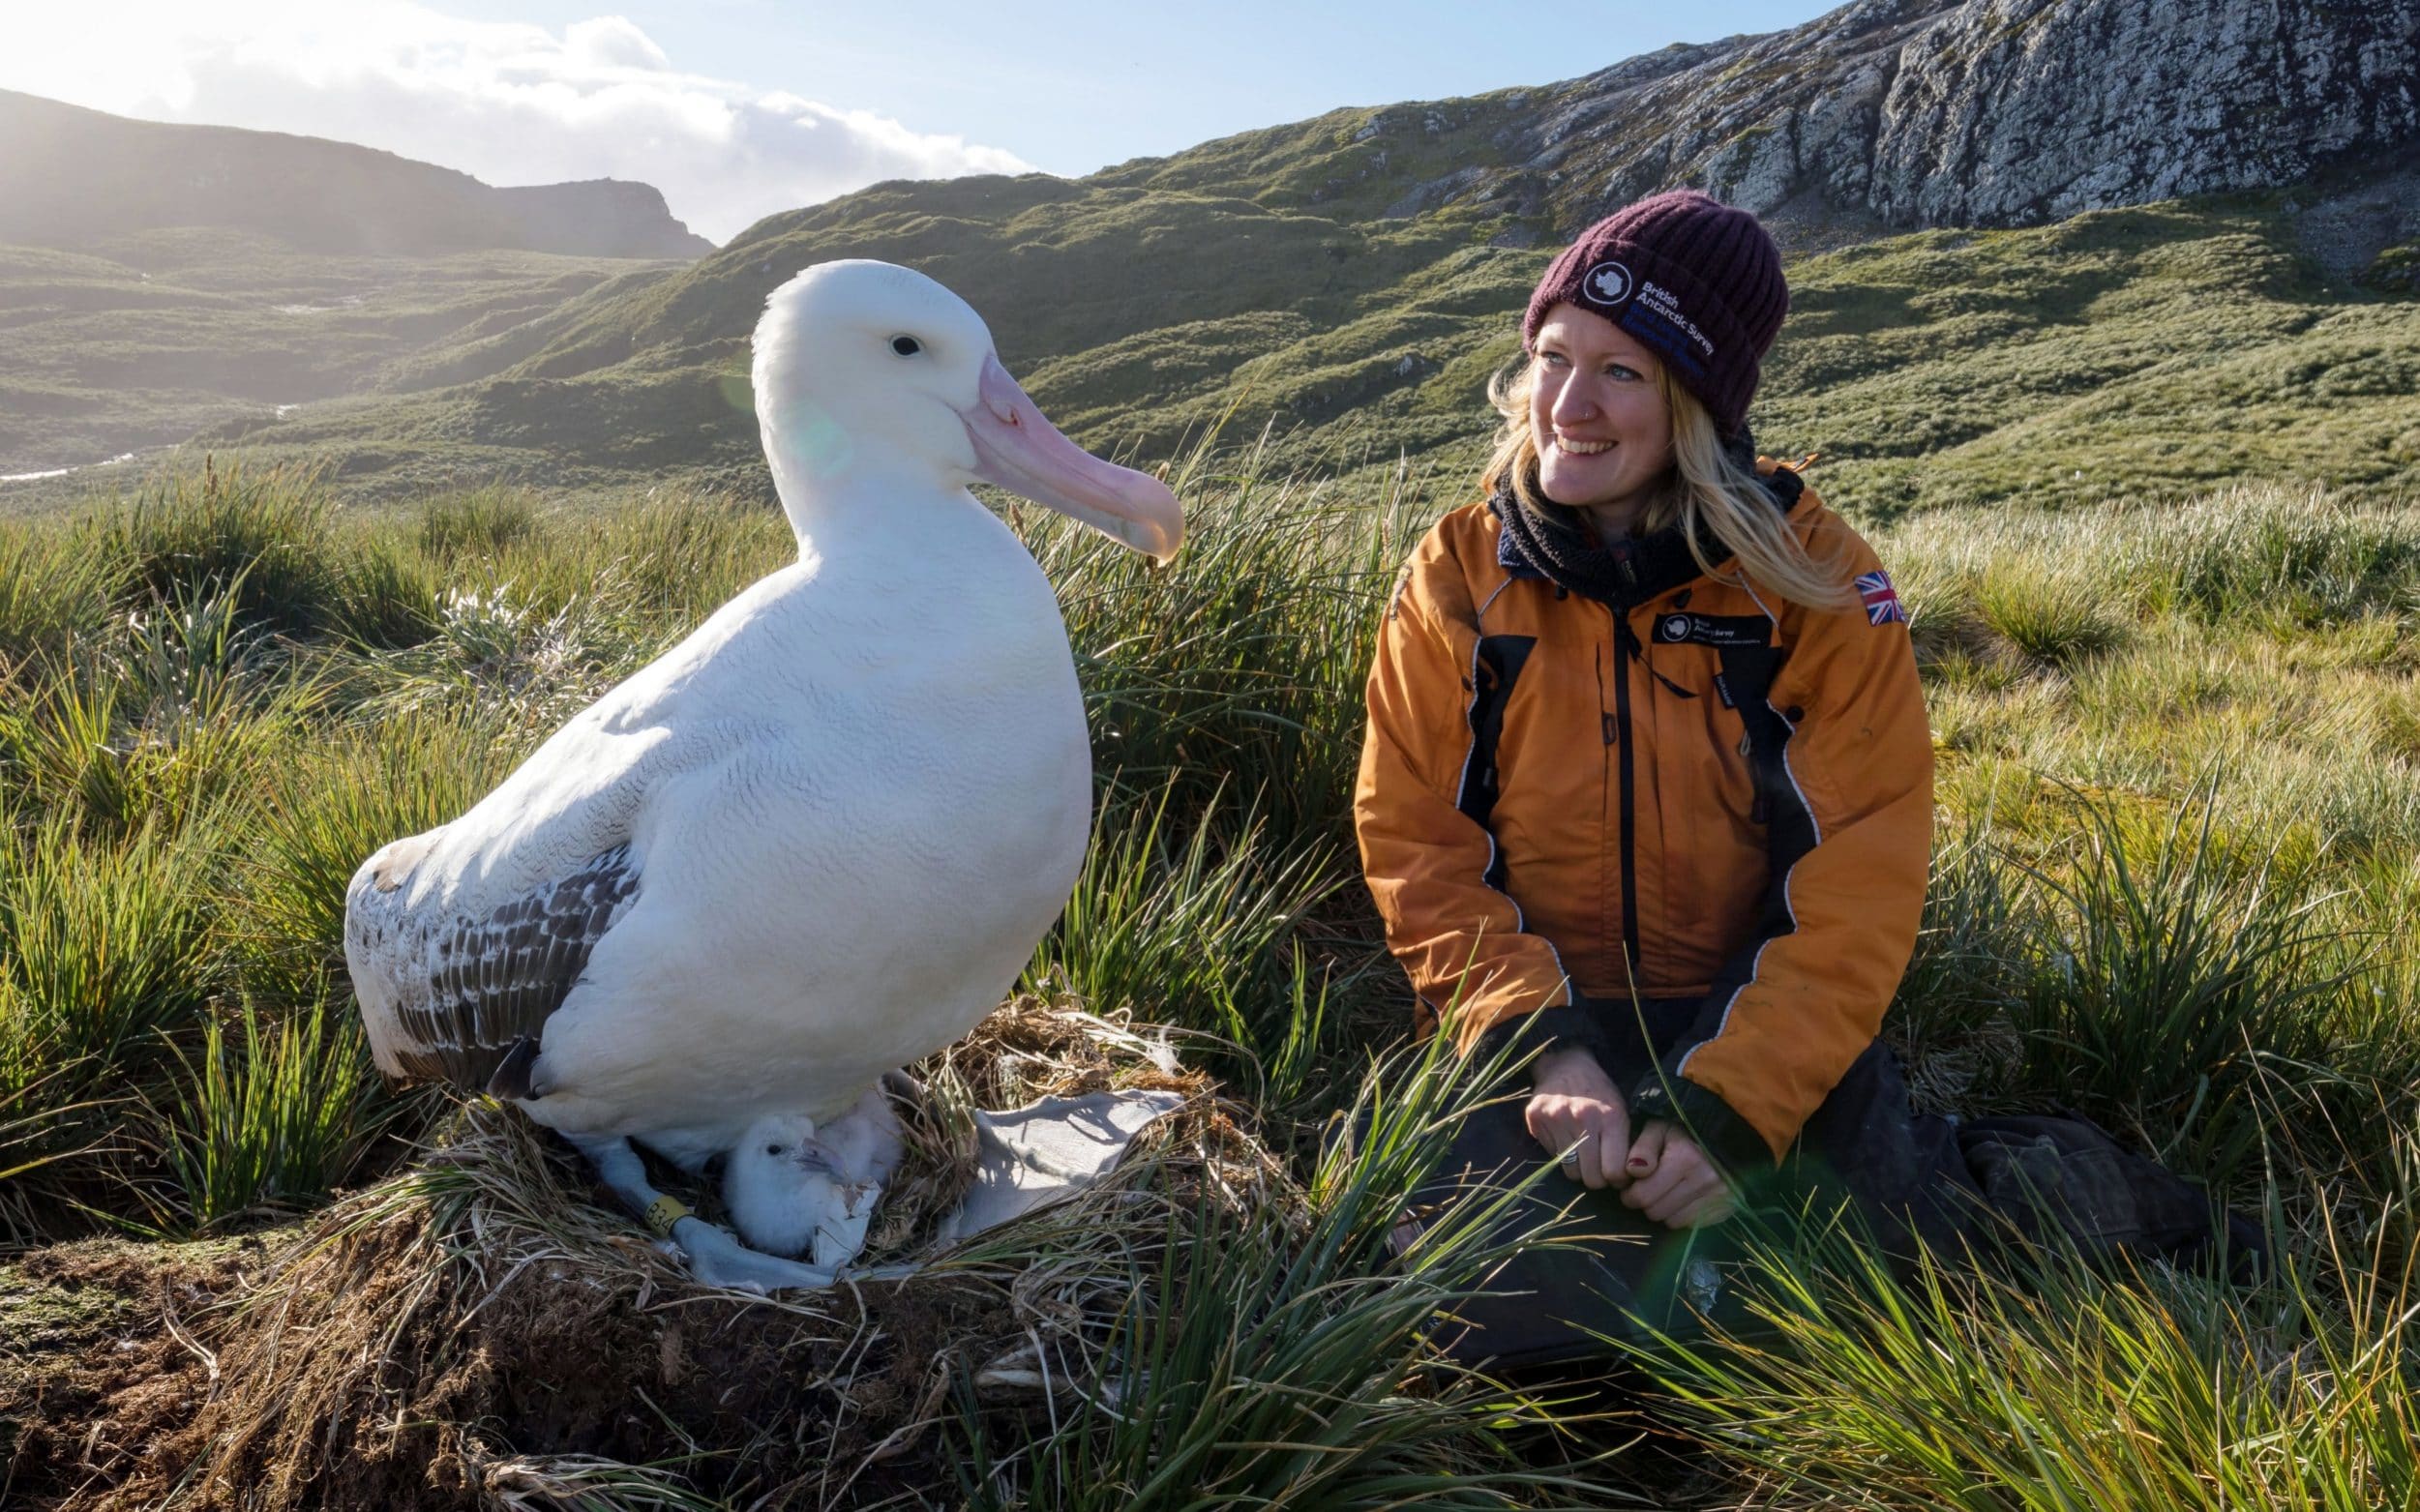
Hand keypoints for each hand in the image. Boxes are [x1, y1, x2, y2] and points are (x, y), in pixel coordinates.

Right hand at [1524, 1046, 1631, 1188]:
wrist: (1566, 1063)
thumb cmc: (1600, 1093)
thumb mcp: (1621, 1111)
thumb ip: (1625, 1144)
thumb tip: (1625, 1182)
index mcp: (1611, 1116)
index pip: (1614, 1171)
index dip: (1617, 1179)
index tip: (1616, 1174)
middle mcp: (1583, 1117)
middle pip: (1591, 1178)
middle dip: (1598, 1178)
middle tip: (1599, 1168)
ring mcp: (1557, 1118)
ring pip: (1571, 1171)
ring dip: (1579, 1167)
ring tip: (1582, 1153)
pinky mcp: (1536, 1118)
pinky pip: (1552, 1156)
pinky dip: (1561, 1153)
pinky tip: (1565, 1137)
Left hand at [1620, 1122, 1733, 1228]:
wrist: (1726, 1139)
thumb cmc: (1683, 1135)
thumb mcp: (1657, 1130)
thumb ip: (1642, 1148)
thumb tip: (1633, 1170)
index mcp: (1685, 1157)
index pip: (1642, 1196)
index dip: (1630, 1194)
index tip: (1631, 1187)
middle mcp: (1705, 1178)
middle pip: (1655, 1213)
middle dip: (1646, 1203)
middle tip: (1649, 1189)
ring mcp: (1719, 1196)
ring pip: (1672, 1222)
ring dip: (1664, 1211)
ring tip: (1668, 1192)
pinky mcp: (1725, 1209)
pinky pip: (1690, 1225)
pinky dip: (1682, 1215)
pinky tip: (1684, 1198)